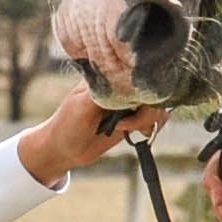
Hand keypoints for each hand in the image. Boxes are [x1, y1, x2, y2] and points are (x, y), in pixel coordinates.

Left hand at [18, 81, 165, 186]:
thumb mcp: (82, 106)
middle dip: (146, 108)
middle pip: (152, 88)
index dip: (142, 86)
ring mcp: (129, 101)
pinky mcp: (134, 118)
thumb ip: (106, 92)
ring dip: (147, 120)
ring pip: (157, 104)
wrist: (64, 151)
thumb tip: (131, 82)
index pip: (137, 71)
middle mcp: (121, 85)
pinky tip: (134, 134)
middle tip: (125, 123)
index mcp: (108, 74)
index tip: (132, 105)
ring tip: (125, 129)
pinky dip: (150, 127)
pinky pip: (156, 118)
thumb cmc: (67, 124)